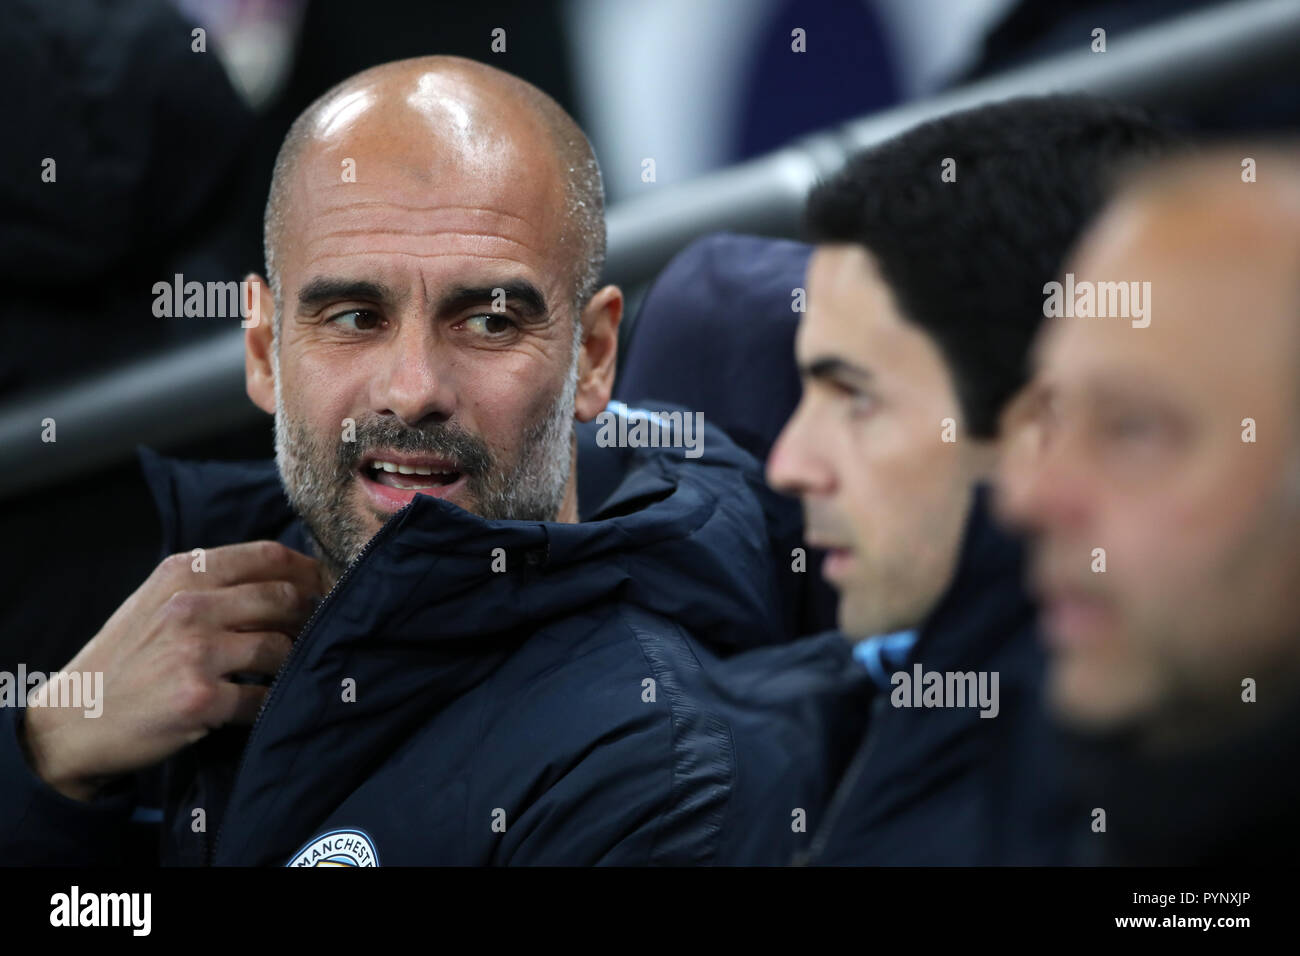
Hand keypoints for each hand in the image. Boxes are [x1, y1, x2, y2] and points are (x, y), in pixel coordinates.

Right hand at [20, 541, 324, 801]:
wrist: (73, 720)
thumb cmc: (125, 659)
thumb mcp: (157, 601)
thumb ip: (211, 583)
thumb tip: (286, 578)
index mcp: (182, 574)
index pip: (269, 555)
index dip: (308, 571)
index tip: (324, 587)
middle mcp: (189, 606)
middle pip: (284, 598)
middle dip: (311, 616)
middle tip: (318, 632)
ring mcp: (194, 652)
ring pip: (280, 648)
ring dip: (292, 663)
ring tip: (286, 671)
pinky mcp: (199, 698)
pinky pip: (262, 697)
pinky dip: (270, 703)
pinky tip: (263, 704)